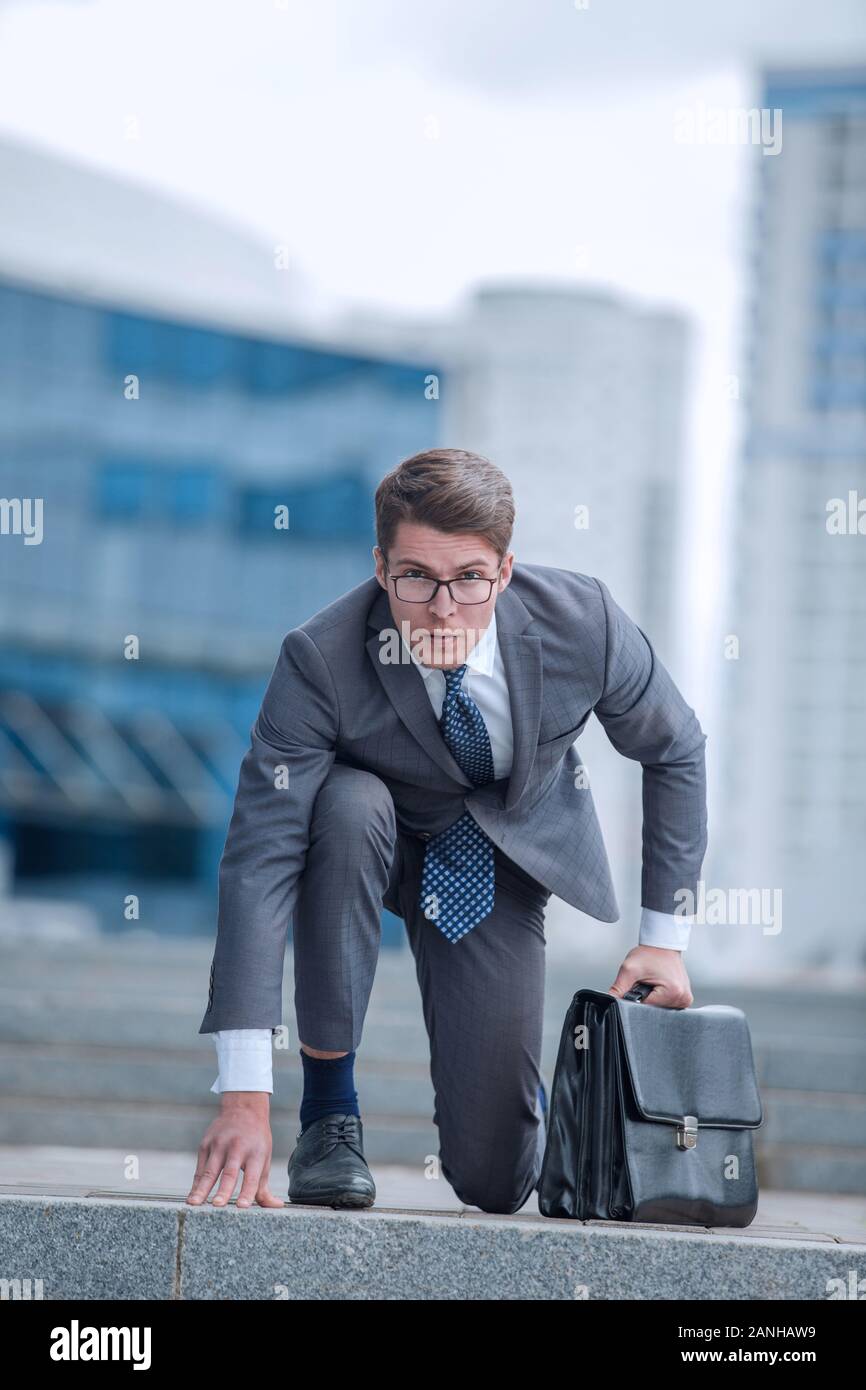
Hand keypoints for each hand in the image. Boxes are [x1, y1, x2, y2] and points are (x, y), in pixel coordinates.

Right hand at [186, 1092, 284, 1207]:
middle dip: (224, 1189)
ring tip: (194, 1204)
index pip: (252, 1175)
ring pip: (210, 1170)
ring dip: (202, 1188)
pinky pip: (200, 1168)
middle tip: (217, 1205)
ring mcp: (220, 1144)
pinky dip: (196, 1183)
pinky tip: (192, 1197)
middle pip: (230, 1172)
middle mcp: (238, 1147)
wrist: (243, 1108)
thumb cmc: (256, 1140)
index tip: (242, 1206)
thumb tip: (276, 1207)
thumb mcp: (264, 1158)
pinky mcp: (206, 1143)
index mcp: (256, 1153)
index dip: (248, 1191)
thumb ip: (264, 1186)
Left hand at [608, 945, 692, 1008]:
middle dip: (645, 999)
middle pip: (654, 1010)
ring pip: (659, 1009)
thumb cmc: (650, 954)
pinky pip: (667, 1005)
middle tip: (646, 982)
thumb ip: (618, 988)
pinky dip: (659, 998)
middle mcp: (682, 998)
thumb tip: (610, 1001)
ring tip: (653, 982)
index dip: (637, 999)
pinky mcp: (684, 998)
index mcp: (673, 992)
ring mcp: (684, 999)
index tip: (638, 986)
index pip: (646, 1009)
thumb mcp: (629, 969)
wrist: (661, 945)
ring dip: (652, 999)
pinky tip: (659, 985)